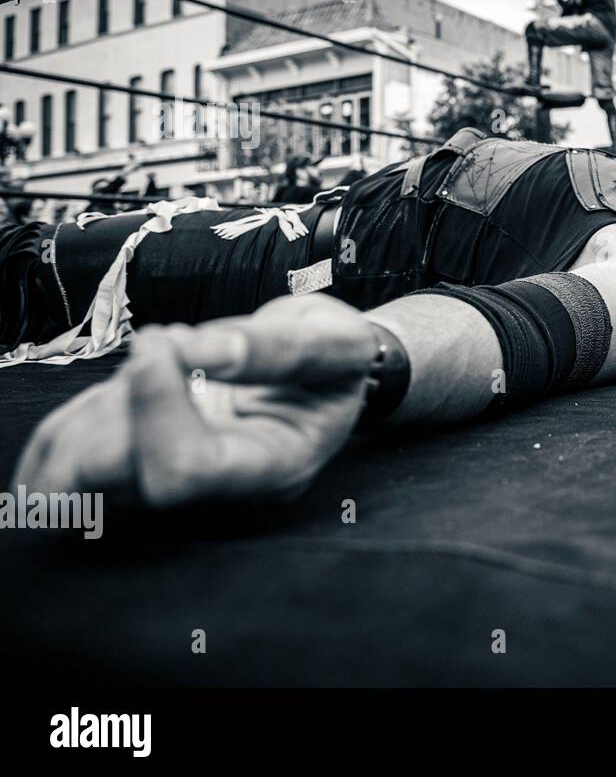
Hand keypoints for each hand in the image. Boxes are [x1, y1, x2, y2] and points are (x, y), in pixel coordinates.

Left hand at [12, 294, 376, 506]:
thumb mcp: (336, 339)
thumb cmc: (335, 359)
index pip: (187, 469)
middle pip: (118, 481)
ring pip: (75, 479)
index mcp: (275, 466)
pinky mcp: (133, 478)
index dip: (154, 406)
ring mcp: (170, 491)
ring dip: (92, 409)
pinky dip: (71, 419)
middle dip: (119, 402)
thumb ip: (280, 348)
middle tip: (160, 347)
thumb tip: (207, 351)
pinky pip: (60, 467)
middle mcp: (218, 495)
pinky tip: (124, 388)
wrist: (324, 374)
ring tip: (152, 364)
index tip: (160, 341)